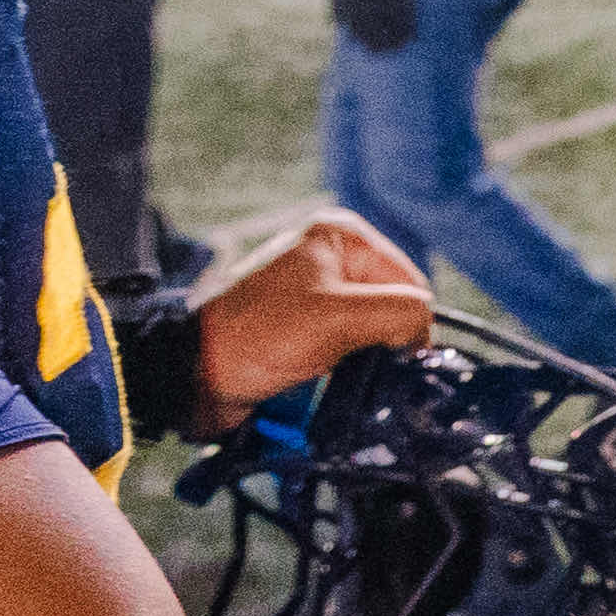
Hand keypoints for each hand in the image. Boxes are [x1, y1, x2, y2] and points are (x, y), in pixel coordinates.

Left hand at [191, 208, 433, 428]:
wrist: (194, 374)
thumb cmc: (256, 335)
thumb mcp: (338, 317)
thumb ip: (399, 314)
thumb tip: (421, 334)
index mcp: (340, 236)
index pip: (410, 281)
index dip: (408, 322)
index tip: (390, 355)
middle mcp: (331, 258)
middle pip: (392, 308)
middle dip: (382, 343)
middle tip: (355, 365)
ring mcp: (317, 295)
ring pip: (372, 334)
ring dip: (362, 361)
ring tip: (334, 374)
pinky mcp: (305, 328)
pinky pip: (347, 350)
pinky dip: (344, 370)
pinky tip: (324, 379)